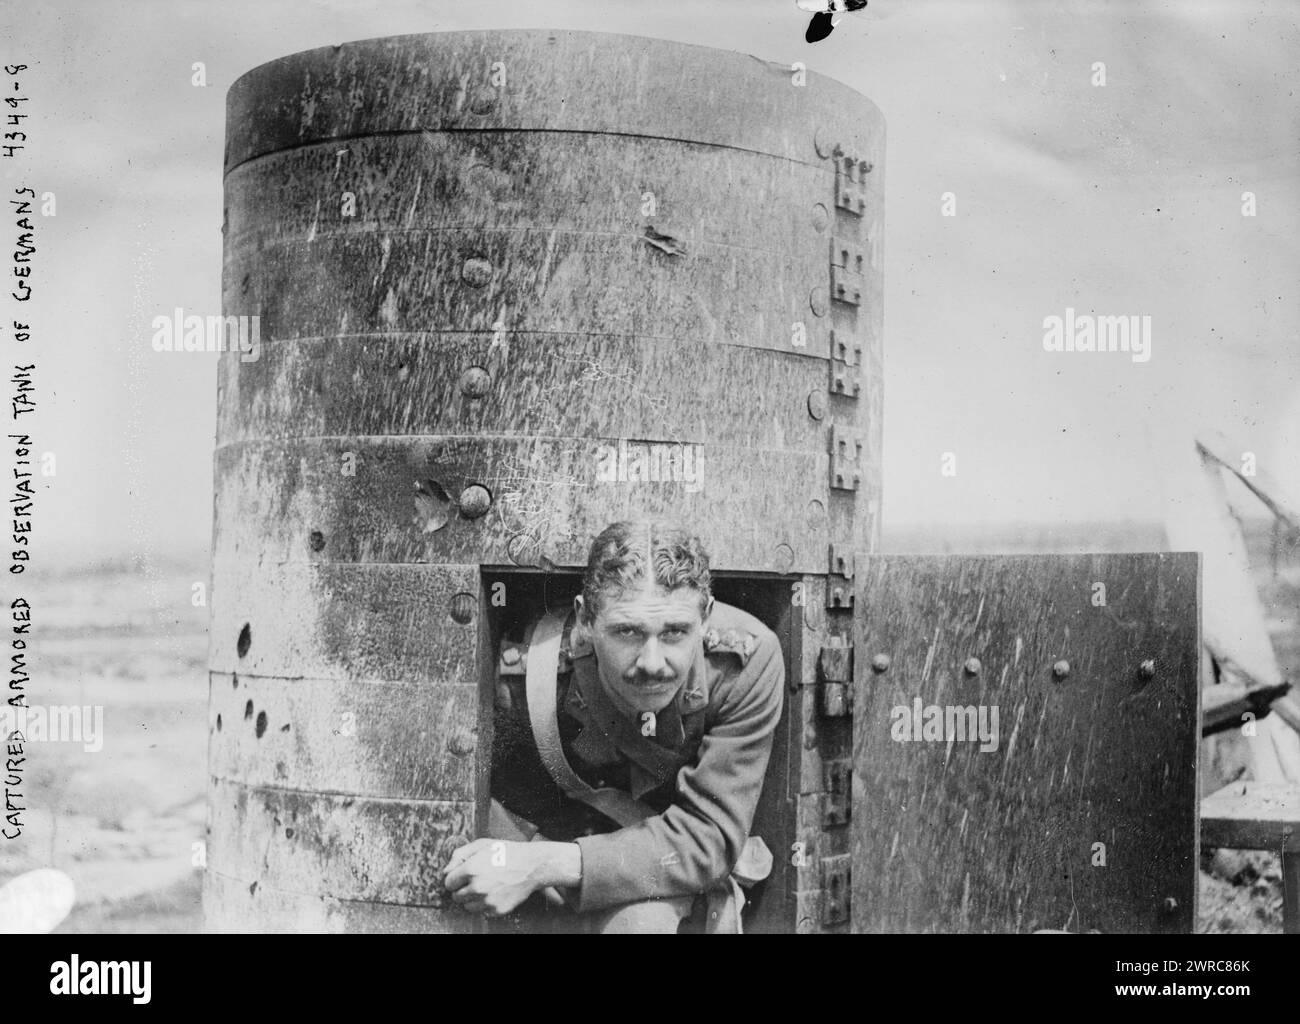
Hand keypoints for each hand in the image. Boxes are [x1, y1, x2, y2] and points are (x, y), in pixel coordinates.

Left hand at [443, 839, 578, 916]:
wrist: (531, 865)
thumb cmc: (506, 852)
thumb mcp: (482, 845)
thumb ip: (459, 855)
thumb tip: (445, 871)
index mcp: (471, 869)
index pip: (448, 883)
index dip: (455, 878)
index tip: (463, 876)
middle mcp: (477, 887)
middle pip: (456, 897)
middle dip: (462, 889)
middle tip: (476, 881)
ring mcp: (487, 901)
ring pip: (467, 907)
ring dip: (472, 899)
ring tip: (486, 886)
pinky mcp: (497, 910)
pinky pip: (482, 912)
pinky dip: (485, 905)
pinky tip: (496, 892)